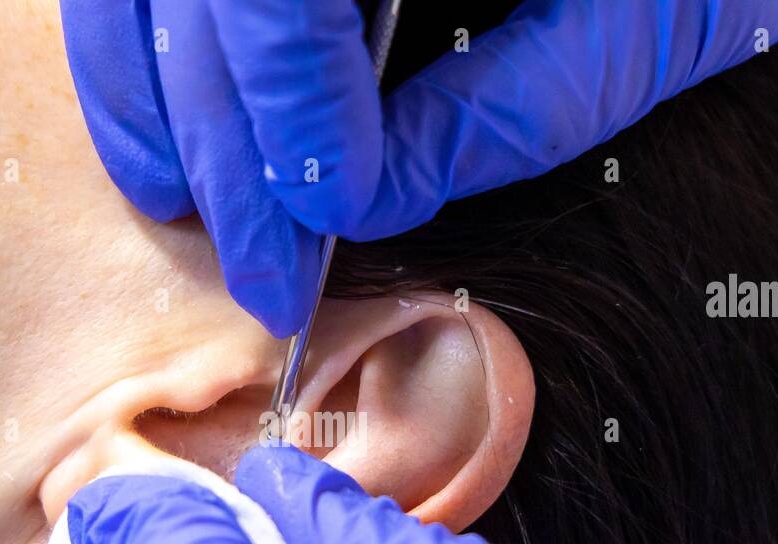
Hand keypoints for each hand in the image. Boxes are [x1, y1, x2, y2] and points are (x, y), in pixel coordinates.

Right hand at [58, 0, 777, 335]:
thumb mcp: (639, 12)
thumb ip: (510, 110)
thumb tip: (373, 201)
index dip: (290, 112)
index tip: (332, 213)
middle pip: (202, 3)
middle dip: (231, 157)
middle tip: (270, 282)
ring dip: (157, 114)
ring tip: (197, 221)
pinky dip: (138, 61)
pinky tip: (169, 146)